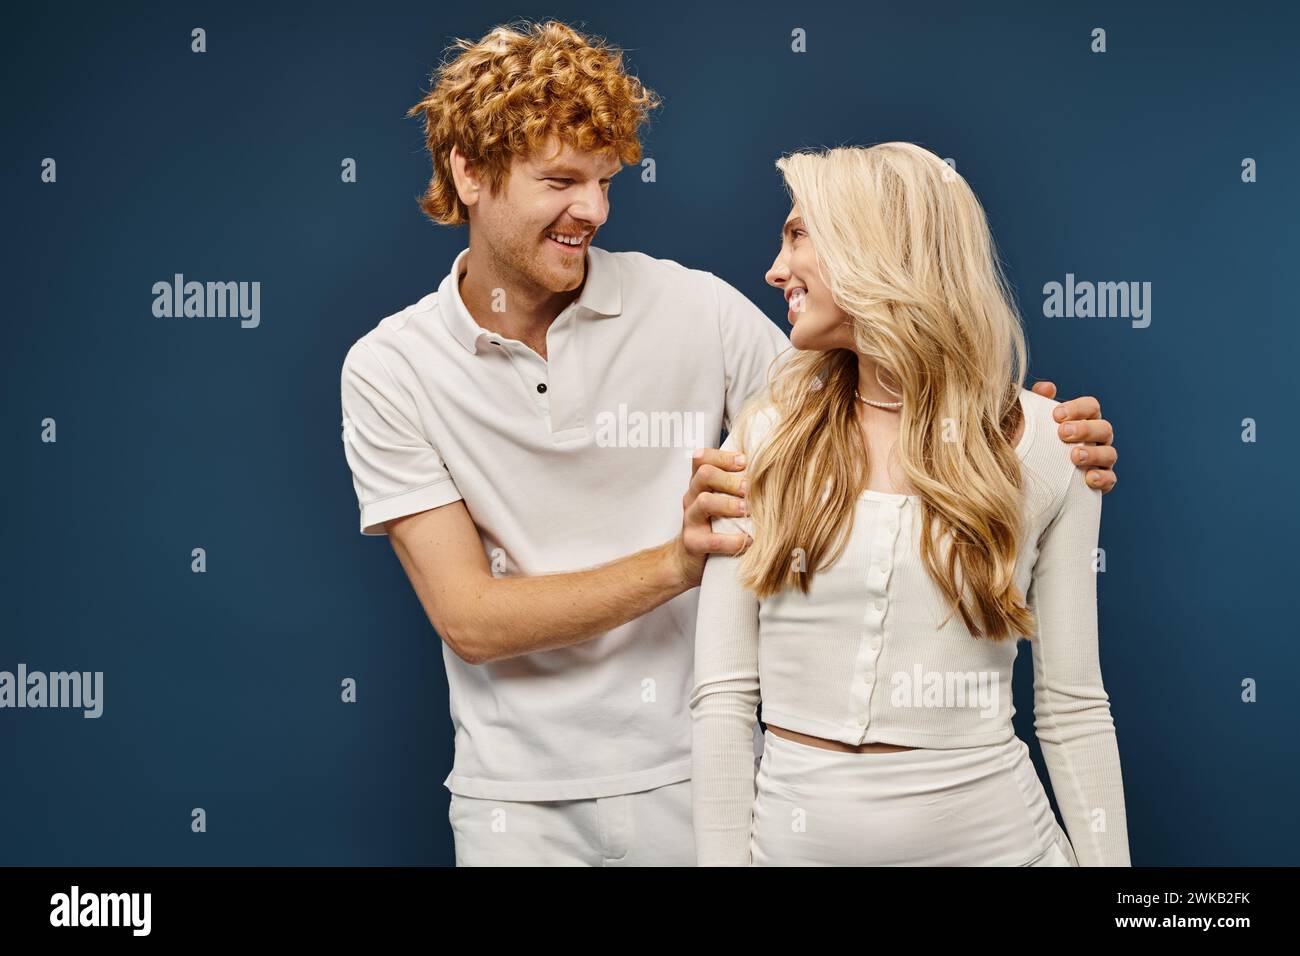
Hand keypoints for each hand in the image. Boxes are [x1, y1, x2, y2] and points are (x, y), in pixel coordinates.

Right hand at [669, 448, 752, 587]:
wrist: (689, 559)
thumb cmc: (714, 525)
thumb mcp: (722, 500)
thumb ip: (739, 485)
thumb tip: (775, 471)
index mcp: (700, 483)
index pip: (703, 458)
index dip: (724, 457)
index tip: (745, 462)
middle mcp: (692, 497)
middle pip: (705, 474)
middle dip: (731, 479)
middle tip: (751, 488)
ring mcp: (690, 520)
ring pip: (703, 501)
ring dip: (730, 504)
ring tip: (748, 511)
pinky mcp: (693, 543)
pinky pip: (710, 540)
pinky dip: (732, 541)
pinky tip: (748, 541)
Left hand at [1030, 381, 1117, 492]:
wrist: (1026, 479)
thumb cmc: (1029, 445)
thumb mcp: (1027, 423)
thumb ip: (1035, 402)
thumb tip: (1046, 388)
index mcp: (1083, 420)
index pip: (1091, 406)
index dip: (1078, 408)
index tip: (1056, 415)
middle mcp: (1096, 439)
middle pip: (1104, 427)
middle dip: (1085, 429)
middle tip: (1063, 433)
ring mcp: (1101, 461)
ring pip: (1110, 453)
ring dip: (1094, 453)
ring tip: (1074, 456)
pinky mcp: (1101, 483)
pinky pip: (1111, 480)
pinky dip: (1103, 478)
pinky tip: (1088, 479)